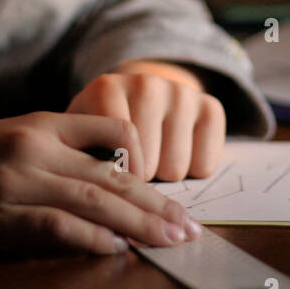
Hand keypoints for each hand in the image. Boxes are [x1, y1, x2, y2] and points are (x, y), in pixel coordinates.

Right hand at [0, 111, 201, 259]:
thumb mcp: (1, 143)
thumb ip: (47, 153)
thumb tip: (99, 180)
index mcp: (35, 124)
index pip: (110, 128)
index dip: (145, 157)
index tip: (165, 185)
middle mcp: (31, 148)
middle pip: (113, 174)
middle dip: (158, 202)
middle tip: (192, 225)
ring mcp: (15, 182)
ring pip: (96, 201)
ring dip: (141, 224)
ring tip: (173, 240)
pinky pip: (58, 228)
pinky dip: (91, 239)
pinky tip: (117, 250)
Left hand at [65, 65, 225, 181]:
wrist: (139, 98)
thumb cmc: (102, 132)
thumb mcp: (80, 140)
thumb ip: (79, 161)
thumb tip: (97, 204)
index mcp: (106, 89)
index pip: (115, 150)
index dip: (116, 176)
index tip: (113, 183)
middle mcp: (146, 84)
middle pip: (147, 164)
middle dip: (141, 179)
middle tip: (134, 170)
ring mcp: (181, 93)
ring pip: (176, 168)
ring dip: (166, 177)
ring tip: (154, 162)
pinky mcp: (210, 107)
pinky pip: (205, 164)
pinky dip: (194, 172)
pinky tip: (181, 157)